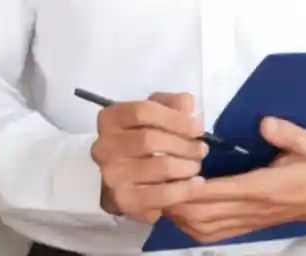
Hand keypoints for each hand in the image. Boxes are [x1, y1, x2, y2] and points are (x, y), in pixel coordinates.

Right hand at [90, 92, 209, 223]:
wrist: (126, 181)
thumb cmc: (144, 140)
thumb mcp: (157, 113)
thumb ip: (173, 104)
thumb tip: (188, 106)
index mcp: (111, 119)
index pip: (142, 111)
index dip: (175, 118)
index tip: (197, 128)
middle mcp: (104, 147)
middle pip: (150, 140)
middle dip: (184, 144)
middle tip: (201, 150)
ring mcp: (112, 175)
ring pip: (160, 166)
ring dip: (187, 165)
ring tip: (196, 165)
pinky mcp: (124, 200)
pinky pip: (161, 194)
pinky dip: (185, 189)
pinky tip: (196, 184)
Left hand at [164, 117, 305, 243]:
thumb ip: (288, 133)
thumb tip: (264, 123)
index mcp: (267, 186)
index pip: (226, 191)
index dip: (199, 188)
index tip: (178, 176)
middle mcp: (254, 207)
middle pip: (207, 214)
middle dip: (179, 202)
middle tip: (158, 183)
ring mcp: (250, 220)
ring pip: (206, 228)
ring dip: (182, 216)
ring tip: (163, 195)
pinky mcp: (249, 225)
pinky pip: (215, 234)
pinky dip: (193, 226)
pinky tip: (181, 212)